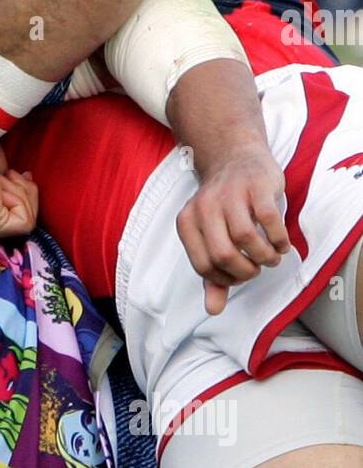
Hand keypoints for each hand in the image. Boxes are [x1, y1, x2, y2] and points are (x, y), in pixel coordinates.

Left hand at [0, 145, 38, 239]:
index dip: (24, 193)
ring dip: (18, 192)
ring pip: (27, 220)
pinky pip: (24, 222)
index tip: (25, 176)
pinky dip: (18, 200)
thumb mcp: (3, 171)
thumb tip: (28, 179)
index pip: (19, 213)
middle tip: (6, 176)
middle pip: (26, 217)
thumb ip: (14, 182)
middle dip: (23, 191)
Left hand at [176, 146, 289, 316]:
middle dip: (245, 271)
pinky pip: (270, 220)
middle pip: (223, 254)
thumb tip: (213, 309)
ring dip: (264, 257)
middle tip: (257, 269)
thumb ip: (212, 274)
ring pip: (246, 238)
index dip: (224, 278)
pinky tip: (281, 243)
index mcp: (187, 222)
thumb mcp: (211, 236)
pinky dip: (279, 238)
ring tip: (270, 257)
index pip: (202, 266)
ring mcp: (231, 194)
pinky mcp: (257, 186)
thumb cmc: (224, 206)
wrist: (235, 158)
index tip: (239, 276)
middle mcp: (205, 207)